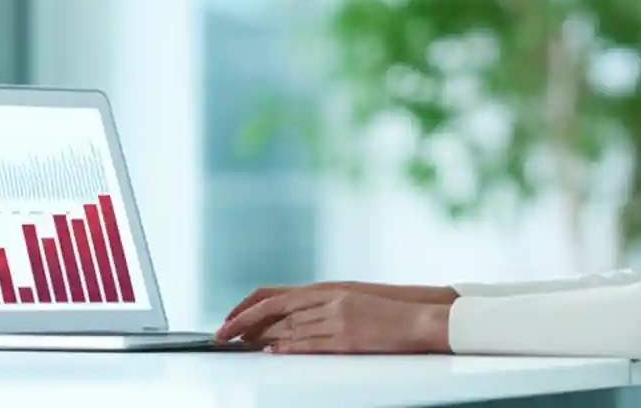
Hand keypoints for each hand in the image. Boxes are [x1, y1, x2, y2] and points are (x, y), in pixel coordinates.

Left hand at [215, 287, 451, 354]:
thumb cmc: (387, 313)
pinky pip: (310, 343)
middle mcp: (329, 301)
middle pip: (277, 311)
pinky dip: (287, 347)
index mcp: (329, 290)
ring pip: (288, 328)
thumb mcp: (352, 300)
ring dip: (260, 337)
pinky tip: (272, 350)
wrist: (417, 319)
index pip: (278, 295)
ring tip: (237, 344)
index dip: (250, 306)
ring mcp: (337, 319)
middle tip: (222, 334)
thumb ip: (323, 306)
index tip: (232, 317)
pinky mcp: (347, 338)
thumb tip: (293, 318)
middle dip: (245, 323)